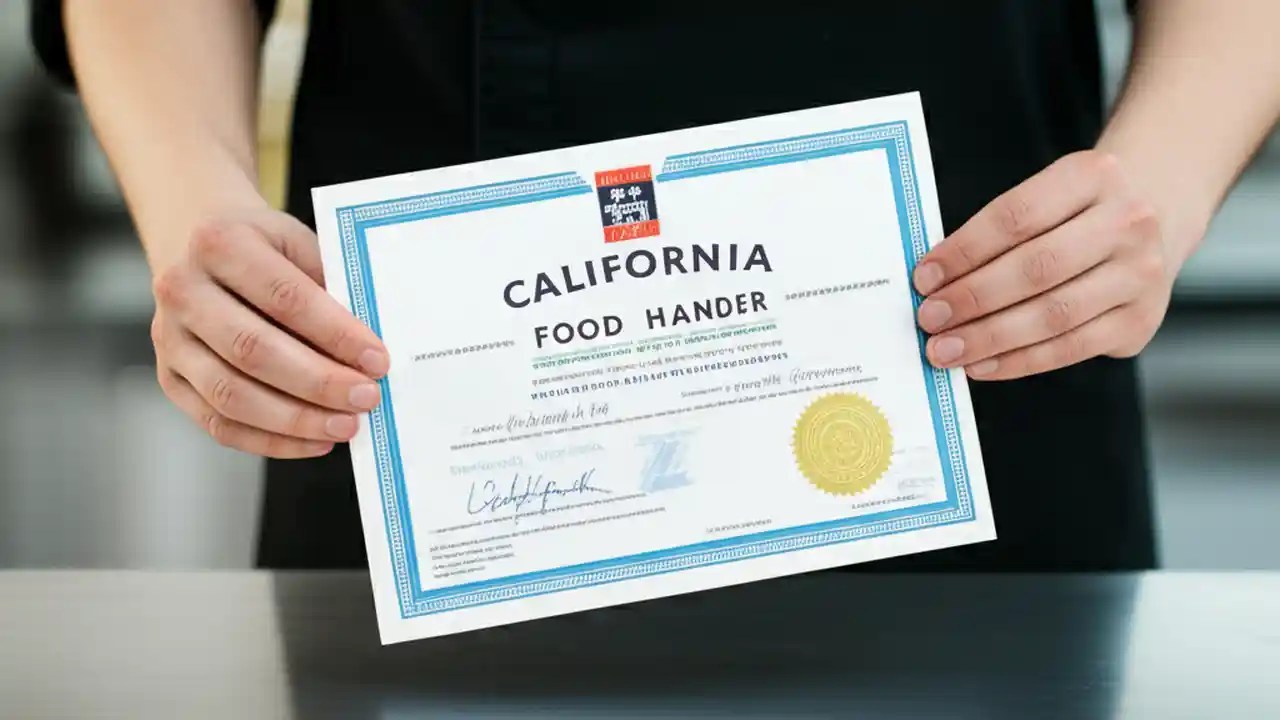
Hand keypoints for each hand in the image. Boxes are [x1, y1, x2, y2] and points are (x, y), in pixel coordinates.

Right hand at [150, 208, 389, 457]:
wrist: (193, 242)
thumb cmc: (261, 246)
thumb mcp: (297, 241)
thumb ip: (329, 286)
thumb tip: (369, 351)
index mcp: (219, 243)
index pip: (284, 297)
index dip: (335, 333)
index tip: (377, 360)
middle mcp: (182, 290)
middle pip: (253, 350)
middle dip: (318, 382)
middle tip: (366, 398)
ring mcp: (169, 339)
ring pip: (231, 394)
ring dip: (296, 420)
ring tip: (346, 425)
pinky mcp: (170, 379)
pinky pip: (219, 424)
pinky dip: (271, 441)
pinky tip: (315, 440)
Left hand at [913, 150, 1175, 379]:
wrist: (1149, 221)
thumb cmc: (1074, 212)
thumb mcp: (1045, 195)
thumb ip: (996, 232)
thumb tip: (933, 283)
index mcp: (1093, 176)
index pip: (1016, 216)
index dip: (964, 251)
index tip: (924, 278)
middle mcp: (1127, 222)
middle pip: (1036, 268)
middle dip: (973, 299)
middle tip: (929, 318)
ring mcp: (1140, 274)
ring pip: (1054, 315)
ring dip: (989, 337)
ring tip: (946, 349)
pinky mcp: (1139, 320)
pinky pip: (1070, 348)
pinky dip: (1019, 360)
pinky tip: (982, 364)